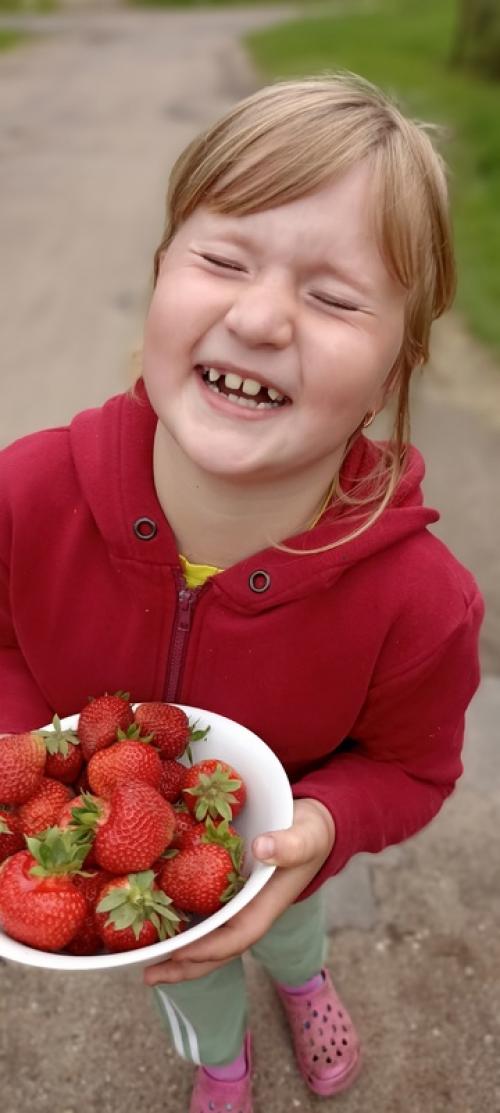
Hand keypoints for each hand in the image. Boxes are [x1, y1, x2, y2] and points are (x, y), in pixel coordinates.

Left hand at [143, 797, 334, 985]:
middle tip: (149, 976)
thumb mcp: (306, 836)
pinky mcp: (226, 888)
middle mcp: (248, 911)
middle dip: (185, 965)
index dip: (209, 948)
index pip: (238, 936)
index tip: (179, 953)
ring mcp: (237, 904)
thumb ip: (288, 845)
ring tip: (143, 960)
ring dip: (177, 949)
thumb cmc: (309, 835)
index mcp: (266, 905)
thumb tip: (261, 849)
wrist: (310, 828)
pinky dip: (180, 919)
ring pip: (206, 933)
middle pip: (217, 948)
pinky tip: (154, 920)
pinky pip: (202, 910)